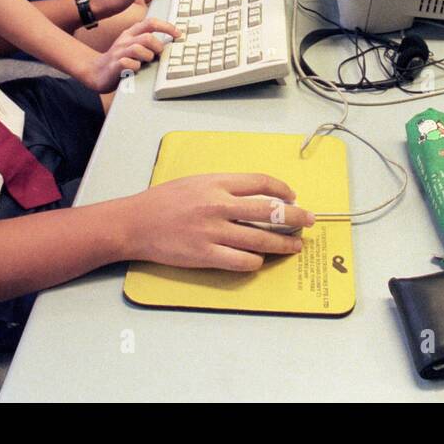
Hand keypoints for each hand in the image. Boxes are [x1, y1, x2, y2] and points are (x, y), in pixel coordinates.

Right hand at [83, 18, 177, 91]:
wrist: (96, 72)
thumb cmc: (119, 59)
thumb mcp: (133, 45)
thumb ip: (148, 42)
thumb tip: (169, 44)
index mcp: (131, 33)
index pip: (151, 23)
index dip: (167, 27)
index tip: (178, 34)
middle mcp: (125, 40)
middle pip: (147, 37)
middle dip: (157, 46)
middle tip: (157, 54)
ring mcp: (119, 53)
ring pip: (138, 49)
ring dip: (148, 57)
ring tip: (146, 62)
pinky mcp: (114, 66)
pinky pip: (128, 64)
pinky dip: (135, 67)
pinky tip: (135, 70)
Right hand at [121, 173, 313, 270]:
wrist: (135, 223)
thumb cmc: (162, 201)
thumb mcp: (195, 181)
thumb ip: (224, 186)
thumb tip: (255, 194)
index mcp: (216, 183)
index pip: (260, 182)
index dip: (282, 189)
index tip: (292, 195)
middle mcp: (218, 205)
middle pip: (270, 211)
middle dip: (296, 217)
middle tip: (309, 221)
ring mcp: (213, 232)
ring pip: (261, 240)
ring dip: (283, 244)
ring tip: (294, 246)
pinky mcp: (206, 255)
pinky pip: (242, 261)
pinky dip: (256, 261)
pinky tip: (259, 260)